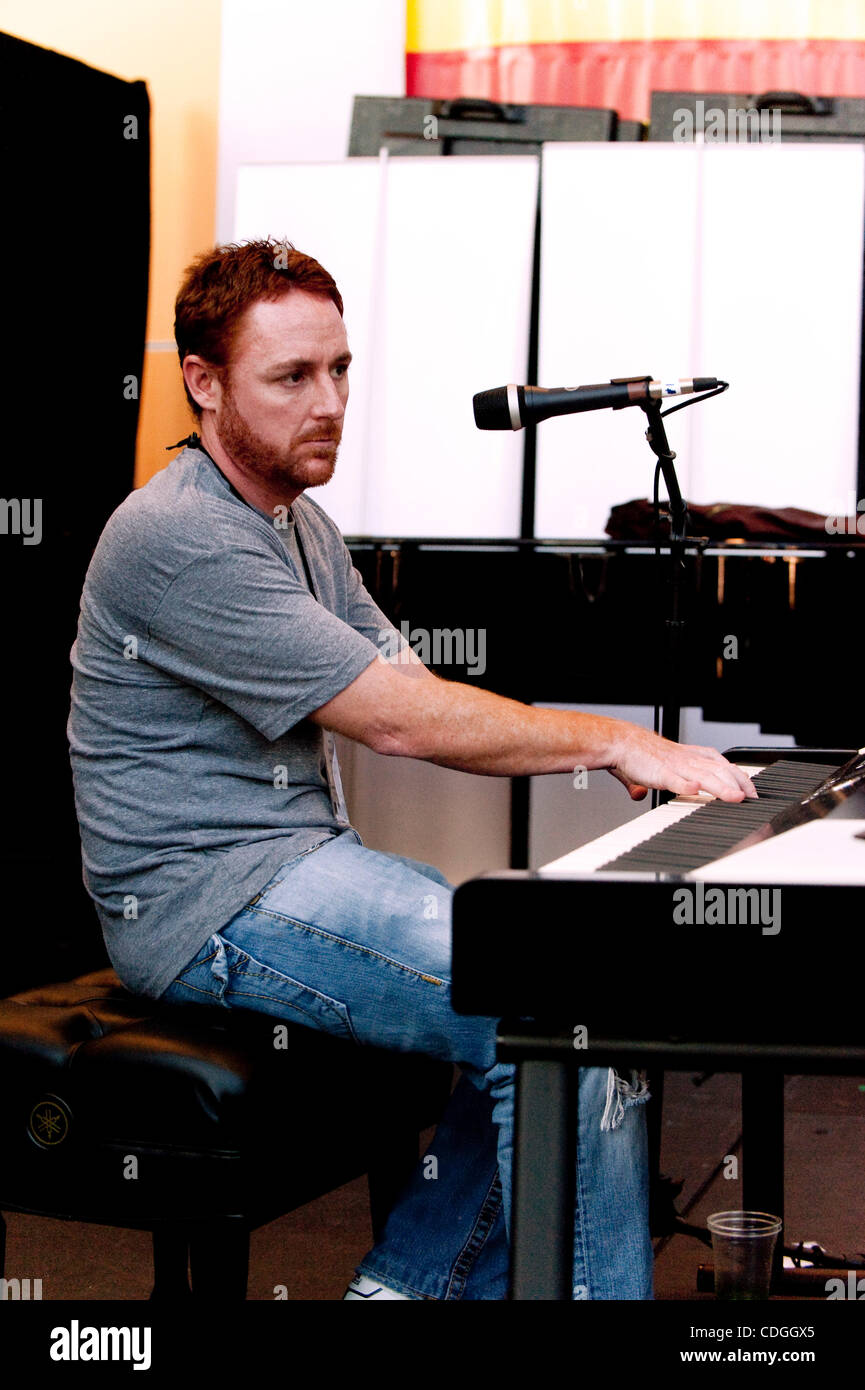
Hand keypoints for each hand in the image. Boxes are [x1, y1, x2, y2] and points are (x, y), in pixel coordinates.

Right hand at [605, 725, 757, 802]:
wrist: (621, 742)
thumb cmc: (639, 755)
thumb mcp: (657, 769)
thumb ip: (658, 783)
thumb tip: (643, 795)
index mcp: (691, 756)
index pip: (722, 765)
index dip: (739, 776)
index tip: (750, 790)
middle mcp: (688, 760)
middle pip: (720, 771)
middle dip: (739, 784)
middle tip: (752, 798)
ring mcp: (676, 767)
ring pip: (704, 777)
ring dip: (721, 788)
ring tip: (735, 798)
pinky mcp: (660, 774)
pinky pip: (676, 780)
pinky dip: (686, 786)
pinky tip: (695, 791)